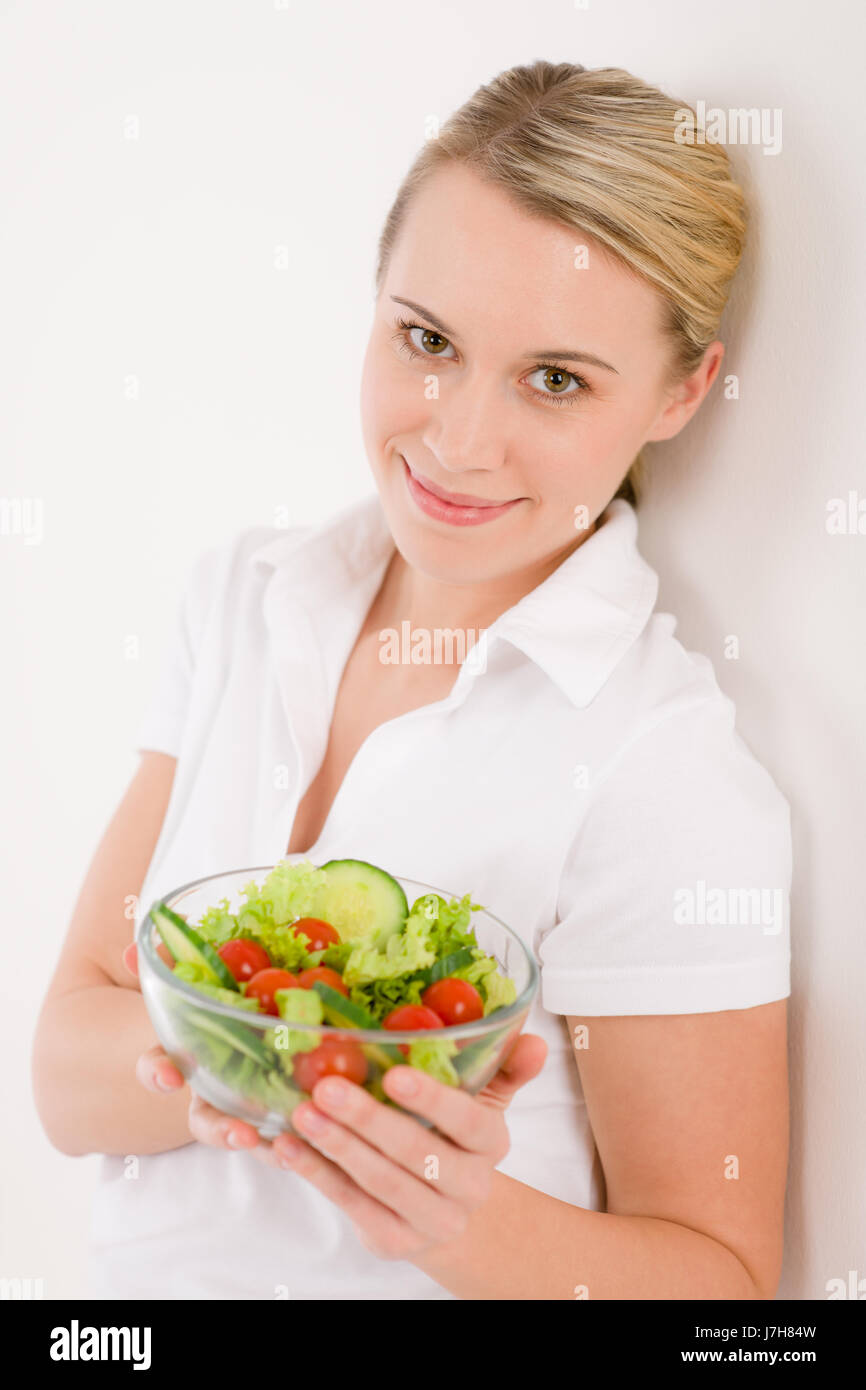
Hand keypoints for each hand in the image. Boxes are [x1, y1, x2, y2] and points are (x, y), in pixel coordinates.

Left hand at [125, 940, 548, 1257]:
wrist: (454, 1219)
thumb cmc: (458, 1144)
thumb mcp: (487, 1104)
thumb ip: (506, 1069)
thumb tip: (536, 1039)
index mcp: (491, 1144)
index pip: (469, 1121)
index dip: (433, 1100)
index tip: (396, 1074)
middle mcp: (466, 1186)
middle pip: (415, 1154)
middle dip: (368, 1120)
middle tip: (326, 1086)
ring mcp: (430, 1219)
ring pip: (379, 1182)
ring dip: (336, 1147)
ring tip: (302, 1112)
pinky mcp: (392, 1240)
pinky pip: (352, 1206)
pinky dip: (318, 1175)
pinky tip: (291, 1148)